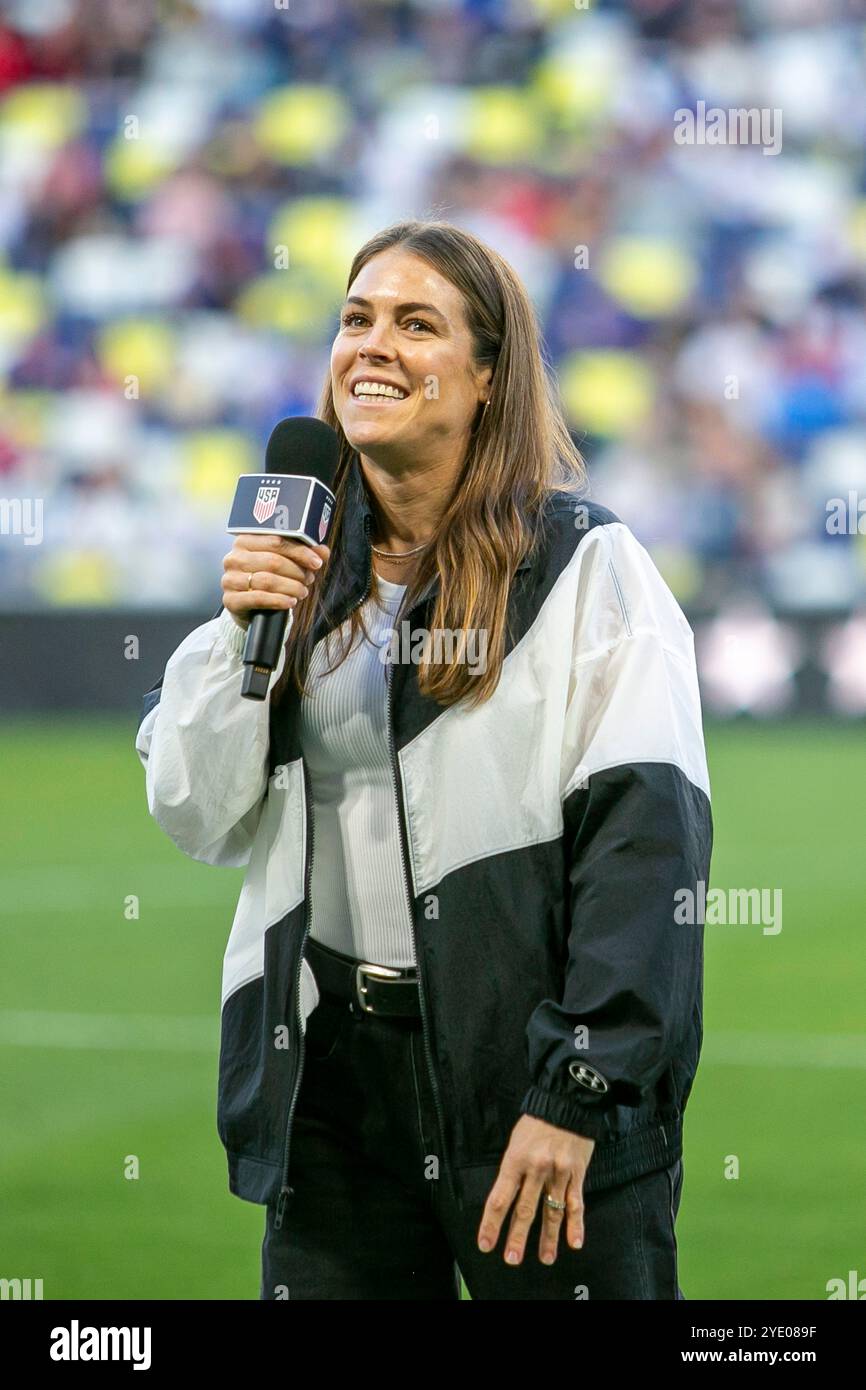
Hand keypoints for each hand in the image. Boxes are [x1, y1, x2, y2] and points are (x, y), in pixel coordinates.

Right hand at [221, 534, 330, 630]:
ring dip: (291, 587)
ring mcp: (229, 579)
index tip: (317, 562)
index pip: (276, 540)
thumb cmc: (269, 579)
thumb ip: (304, 555)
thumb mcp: (287, 564)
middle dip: (297, 571)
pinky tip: (290, 602)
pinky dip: (279, 600)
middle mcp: (233, 557)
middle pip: (273, 561)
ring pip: (267, 580)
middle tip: (309, 579)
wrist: (251, 608)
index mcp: (245, 540)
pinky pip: (258, 598)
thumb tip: (323, 551)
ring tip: (302, 592)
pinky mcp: (230, 600)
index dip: (300, 551)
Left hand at [476, 1115, 594, 1265]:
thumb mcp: (516, 1141)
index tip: (486, 1244)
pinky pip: (576, 1203)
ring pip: (552, 1211)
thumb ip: (513, 1170)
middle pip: (525, 1210)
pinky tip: (575, 1243)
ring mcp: (558, 1173)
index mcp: (515, 1160)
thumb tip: (507, 1199)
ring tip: (545, 1258)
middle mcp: (536, 1169)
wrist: (567, 1102)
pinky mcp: (577, 1173)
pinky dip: (576, 1224)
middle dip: (517, 1238)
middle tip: (511, 1259)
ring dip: (548, 1238)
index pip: (499, 1198)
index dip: (491, 1224)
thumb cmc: (537, 1121)